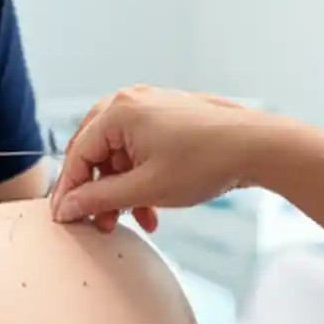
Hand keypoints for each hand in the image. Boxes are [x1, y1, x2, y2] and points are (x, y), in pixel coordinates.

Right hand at [50, 86, 270, 229]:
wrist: (257, 147)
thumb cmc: (206, 161)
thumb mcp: (146, 188)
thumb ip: (100, 198)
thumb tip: (67, 207)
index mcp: (118, 111)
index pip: (77, 153)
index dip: (70, 191)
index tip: (66, 219)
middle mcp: (129, 101)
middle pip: (96, 152)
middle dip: (99, 191)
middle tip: (101, 222)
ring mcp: (150, 106)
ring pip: (119, 154)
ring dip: (123, 190)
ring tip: (135, 219)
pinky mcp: (167, 117)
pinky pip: (139, 149)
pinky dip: (141, 178)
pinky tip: (152, 208)